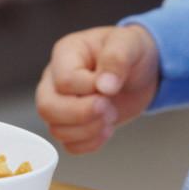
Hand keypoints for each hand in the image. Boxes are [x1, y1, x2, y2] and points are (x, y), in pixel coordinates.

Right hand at [35, 24, 158, 154]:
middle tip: (109, 107)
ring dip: (89, 130)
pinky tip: (106, 128)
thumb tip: (104, 86)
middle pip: (47, 107)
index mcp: (66, 53)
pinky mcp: (71, 124)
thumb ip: (116, 59)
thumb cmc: (130, 52)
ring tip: (110, 116)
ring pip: (56, 129)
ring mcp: (60, 103)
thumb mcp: (129, 45)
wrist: (140, 72)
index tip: (112, 86)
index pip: (63, 81)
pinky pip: (69, 144)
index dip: (89, 90)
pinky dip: (90, 143)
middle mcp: (55, 78)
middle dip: (82, 115)